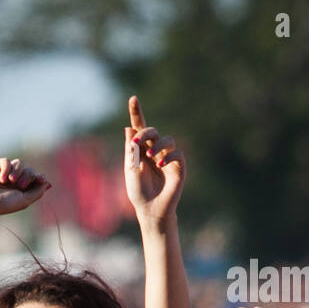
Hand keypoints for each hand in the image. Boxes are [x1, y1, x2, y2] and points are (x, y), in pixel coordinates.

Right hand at [0, 157, 49, 223]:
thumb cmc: (1, 205)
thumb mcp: (24, 201)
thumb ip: (37, 192)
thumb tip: (48, 183)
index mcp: (20, 190)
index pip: (34, 178)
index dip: (39, 177)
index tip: (41, 179)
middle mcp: (12, 181)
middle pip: (29, 170)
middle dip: (28, 176)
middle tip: (20, 185)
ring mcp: (3, 173)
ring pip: (19, 163)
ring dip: (18, 171)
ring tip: (11, 181)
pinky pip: (7, 161)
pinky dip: (7, 169)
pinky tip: (2, 179)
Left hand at [124, 95, 184, 224]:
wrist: (149, 209)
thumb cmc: (138, 191)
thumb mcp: (130, 169)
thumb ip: (130, 150)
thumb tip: (129, 128)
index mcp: (140, 149)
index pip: (139, 127)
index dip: (137, 113)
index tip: (133, 98)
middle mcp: (154, 150)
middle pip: (152, 131)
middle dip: (145, 132)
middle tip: (137, 141)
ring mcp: (167, 158)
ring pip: (167, 140)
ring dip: (158, 145)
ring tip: (150, 157)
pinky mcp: (178, 167)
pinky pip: (177, 154)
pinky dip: (169, 157)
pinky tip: (160, 165)